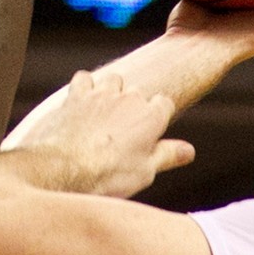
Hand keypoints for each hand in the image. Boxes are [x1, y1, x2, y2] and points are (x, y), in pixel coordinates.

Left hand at [4, 70, 194, 198]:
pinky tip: (82, 103)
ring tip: (104, 116)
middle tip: (123, 134)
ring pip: (114, 81)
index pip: (164, 104)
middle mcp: (129, 98)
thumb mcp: (145, 172)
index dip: (157, 118)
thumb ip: (167, 155)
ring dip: (111, 93)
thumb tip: (188, 151)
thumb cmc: (109, 175)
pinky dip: (85, 88)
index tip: (150, 133)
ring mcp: (102, 94)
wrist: (65, 169)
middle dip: (133, 108)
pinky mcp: (77, 95)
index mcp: (151, 116)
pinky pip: (84, 79)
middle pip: (138, 93)